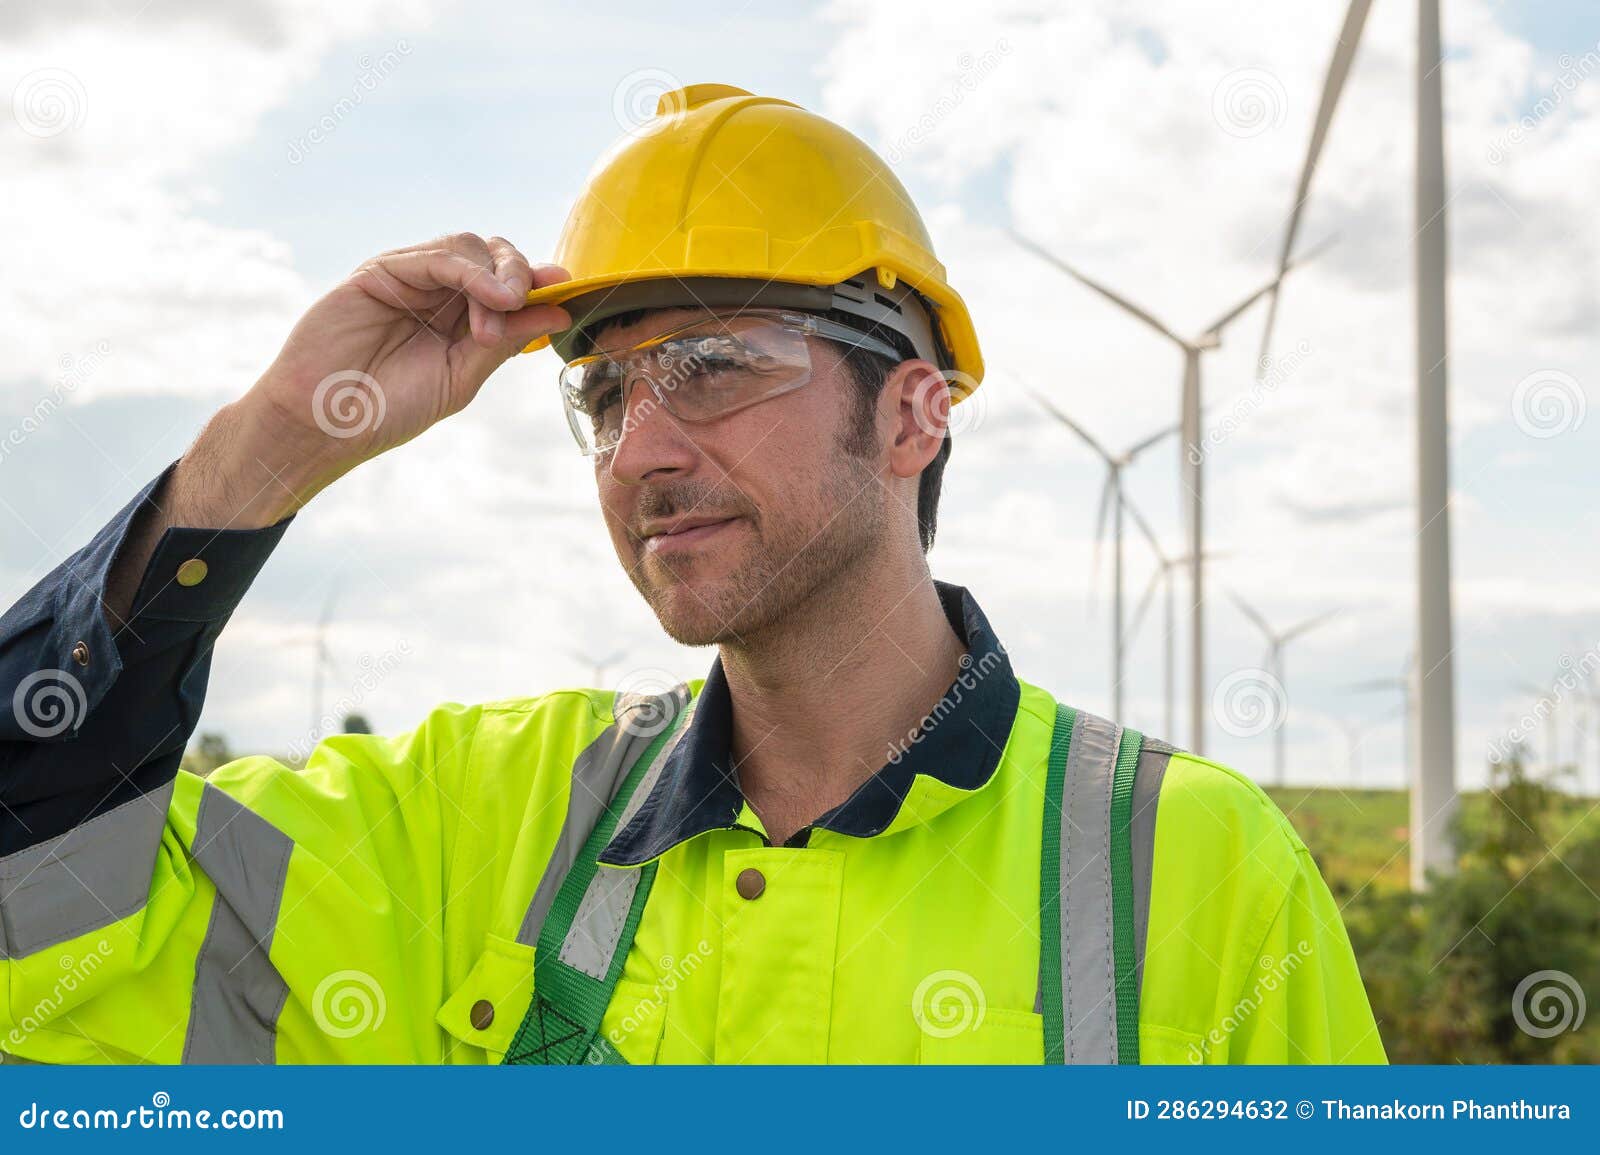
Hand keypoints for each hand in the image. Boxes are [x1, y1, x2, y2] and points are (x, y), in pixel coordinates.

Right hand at [172, 233, 571, 528]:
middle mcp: (436, 292)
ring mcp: (407, 278)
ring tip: (501, 313)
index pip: (506, 283)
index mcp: (458, 318)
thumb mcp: (461, 376)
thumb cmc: (388, 408)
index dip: (538, 281)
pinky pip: (434, 257)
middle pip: (493, 254)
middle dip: (522, 273)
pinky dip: (470, 271)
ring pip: (468, 247)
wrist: (326, 423)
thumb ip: (504, 341)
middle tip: (533, 300)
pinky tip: (491, 298)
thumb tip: (558, 311)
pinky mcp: (380, 272)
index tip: (566, 289)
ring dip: (498, 275)